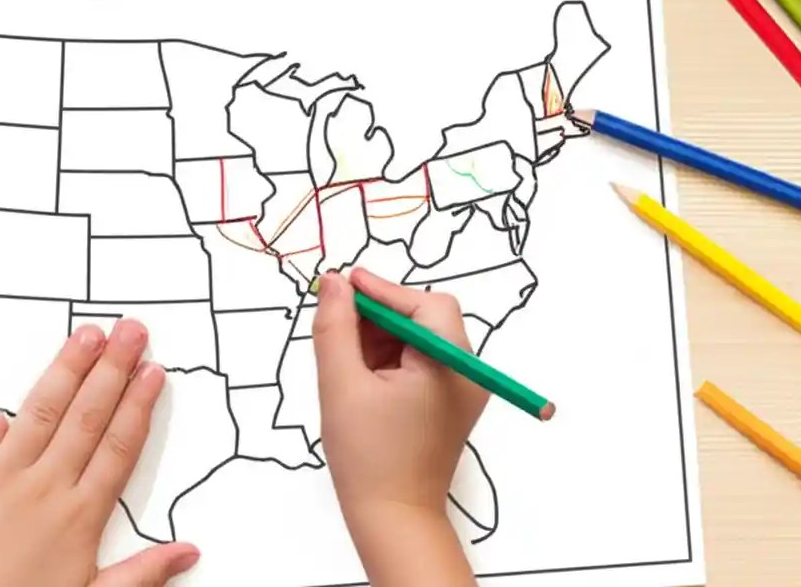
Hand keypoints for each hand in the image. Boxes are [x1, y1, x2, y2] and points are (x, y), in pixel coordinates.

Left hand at [0, 320, 199, 586]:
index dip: (138, 406)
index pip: (118, 447)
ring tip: (88, 337)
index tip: (152, 373)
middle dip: (113, 368)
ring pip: (40, 411)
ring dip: (68, 370)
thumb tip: (187, 552)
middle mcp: (42, 489)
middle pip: (87, 416)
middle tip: (131, 331)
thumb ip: (141, 573)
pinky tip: (8, 405)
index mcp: (78, 518)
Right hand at [312, 269, 487, 584]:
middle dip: (379, 315)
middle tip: (337, 323)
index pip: (423, 304)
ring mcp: (461, 391)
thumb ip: (335, 327)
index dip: (382, 290)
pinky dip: (390, 359)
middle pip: (425, 317)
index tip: (342, 284)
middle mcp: (465, 373)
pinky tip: (360, 376)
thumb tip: (334, 282)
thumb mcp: (341, 383)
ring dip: (381, 338)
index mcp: (448, 364)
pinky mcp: (448, 405)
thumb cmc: (368, 456)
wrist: (393, 518)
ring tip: (344, 359)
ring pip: (420, 339)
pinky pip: (421, 364)